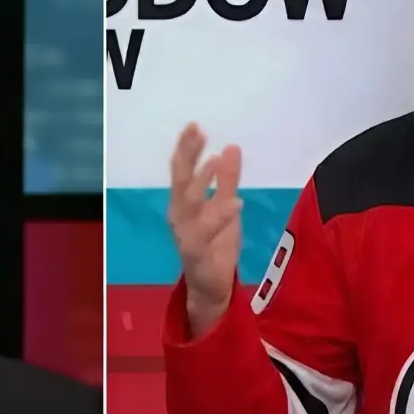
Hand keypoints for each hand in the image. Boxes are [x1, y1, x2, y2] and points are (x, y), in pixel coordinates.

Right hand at [168, 123, 242, 338]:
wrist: (210, 287)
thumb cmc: (215, 243)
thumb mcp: (225, 206)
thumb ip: (227, 180)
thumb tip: (231, 146)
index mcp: (183, 203)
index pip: (182, 170)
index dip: (186, 148)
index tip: (194, 125)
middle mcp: (179, 215)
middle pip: (180, 181)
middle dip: (187, 156)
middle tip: (197, 132)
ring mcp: (185, 234)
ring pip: (189, 204)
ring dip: (201, 182)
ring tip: (216, 160)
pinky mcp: (196, 253)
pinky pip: (205, 233)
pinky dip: (218, 216)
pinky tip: (235, 202)